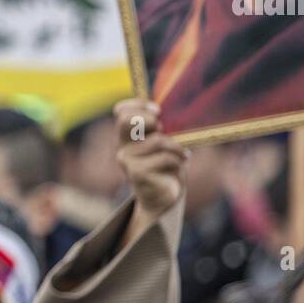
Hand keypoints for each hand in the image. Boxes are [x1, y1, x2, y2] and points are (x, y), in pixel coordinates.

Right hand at [114, 98, 186, 242]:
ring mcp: (127, 160)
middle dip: (149, 119)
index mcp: (127, 136)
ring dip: (175, 147)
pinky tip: (179, 165)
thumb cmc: (166, 166)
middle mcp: (122, 147)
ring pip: (157, 140)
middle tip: (162, 128)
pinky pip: (164, 157)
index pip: (121, 111)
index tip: (157, 110)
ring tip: (182, 155)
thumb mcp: (163, 143)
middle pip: (127, 121)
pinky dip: (177, 160)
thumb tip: (167, 115)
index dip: (138, 104)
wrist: (163, 198)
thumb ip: (160, 128)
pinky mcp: (137, 173)